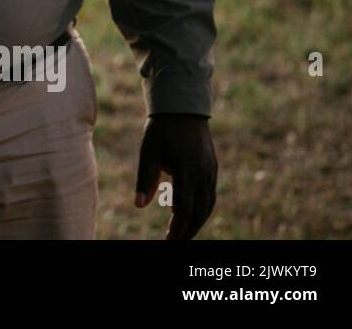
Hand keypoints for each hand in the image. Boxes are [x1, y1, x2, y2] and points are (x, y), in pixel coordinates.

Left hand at [134, 114, 217, 238]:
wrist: (183, 108)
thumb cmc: (161, 129)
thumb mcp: (148, 151)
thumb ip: (145, 178)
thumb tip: (139, 205)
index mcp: (188, 171)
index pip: (184, 209)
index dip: (177, 228)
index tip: (168, 241)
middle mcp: (204, 174)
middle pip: (199, 212)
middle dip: (187, 231)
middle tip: (174, 243)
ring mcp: (211, 172)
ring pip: (208, 206)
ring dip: (196, 222)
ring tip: (182, 235)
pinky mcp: (212, 168)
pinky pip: (210, 195)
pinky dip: (202, 209)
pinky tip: (192, 216)